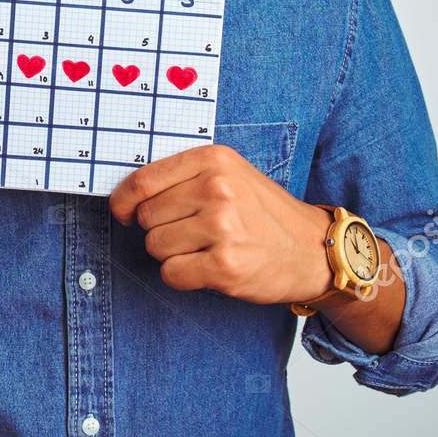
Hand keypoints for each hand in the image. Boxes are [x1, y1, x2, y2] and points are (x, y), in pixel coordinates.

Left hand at [108, 144, 334, 303]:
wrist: (314, 250)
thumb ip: (184, 177)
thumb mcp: (231, 175)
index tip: (124, 213)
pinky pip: (171, 273)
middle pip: (146, 217)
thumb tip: (127, 195)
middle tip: (192, 233)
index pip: (142, 181)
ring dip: (172, 254)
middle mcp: (217, 189)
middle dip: (159, 230)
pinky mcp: (224, 265)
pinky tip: (208, 267)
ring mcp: (221, 227)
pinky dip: (182, 276)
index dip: (123, 202)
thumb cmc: (264, 214)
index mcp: (214, 160)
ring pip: (155, 246)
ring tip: (205, 249)